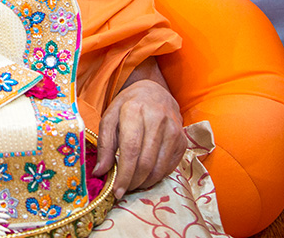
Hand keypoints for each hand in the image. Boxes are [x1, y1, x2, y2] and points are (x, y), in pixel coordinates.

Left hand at [93, 78, 185, 199]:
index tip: (116, 191)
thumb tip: (99, 172)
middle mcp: (157, 120)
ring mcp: (173, 130)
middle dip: (133, 182)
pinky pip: (169, 167)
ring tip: (133, 184)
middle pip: (145, 162)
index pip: (130, 149)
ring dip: (144, 182)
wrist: (155, 92)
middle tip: (123, 190)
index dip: (123, 174)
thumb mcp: (110, 117)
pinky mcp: (183, 140)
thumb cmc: (128, 106)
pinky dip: (156, 177)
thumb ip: (104, 144)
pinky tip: (146, 176)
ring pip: (159, 168)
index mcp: (134, 111)